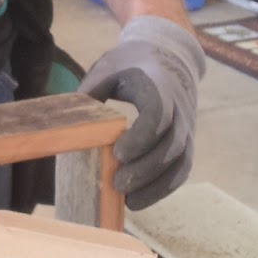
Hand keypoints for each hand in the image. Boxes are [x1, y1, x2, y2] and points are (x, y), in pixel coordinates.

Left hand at [78, 15, 204, 209]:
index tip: (117, 153)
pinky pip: (181, 170)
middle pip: (171, 144)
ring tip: (128, 200)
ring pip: (180, 162)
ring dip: (156, 185)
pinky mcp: (187, 142)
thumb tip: (69, 123)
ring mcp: (187, 127)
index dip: (141, 136)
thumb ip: (91, 93)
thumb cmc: (132, 64)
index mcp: (159, 86)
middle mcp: (180, 108)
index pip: (158, 114)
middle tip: (116, 184)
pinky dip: (163, 188)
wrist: (168, 56)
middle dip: (145, 169)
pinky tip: (139, 200)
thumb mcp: (108, 68)